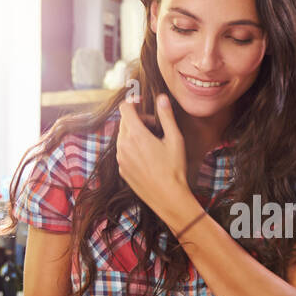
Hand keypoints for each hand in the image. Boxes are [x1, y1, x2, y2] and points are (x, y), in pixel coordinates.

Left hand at [116, 92, 193, 225]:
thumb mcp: (175, 139)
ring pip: (123, 137)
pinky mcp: (122, 170)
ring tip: (153, 144)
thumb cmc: (174, 168)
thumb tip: (161, 98)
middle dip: (138, 119)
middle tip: (156, 127)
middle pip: (124, 122)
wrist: (168, 197)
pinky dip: (132, 148)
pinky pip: (123, 151)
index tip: (142, 103)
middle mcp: (123, 145)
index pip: (125, 108)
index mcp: (135, 135)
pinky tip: (149, 158)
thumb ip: (166, 116)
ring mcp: (120, 159)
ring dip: (135, 134)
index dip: (133, 102)